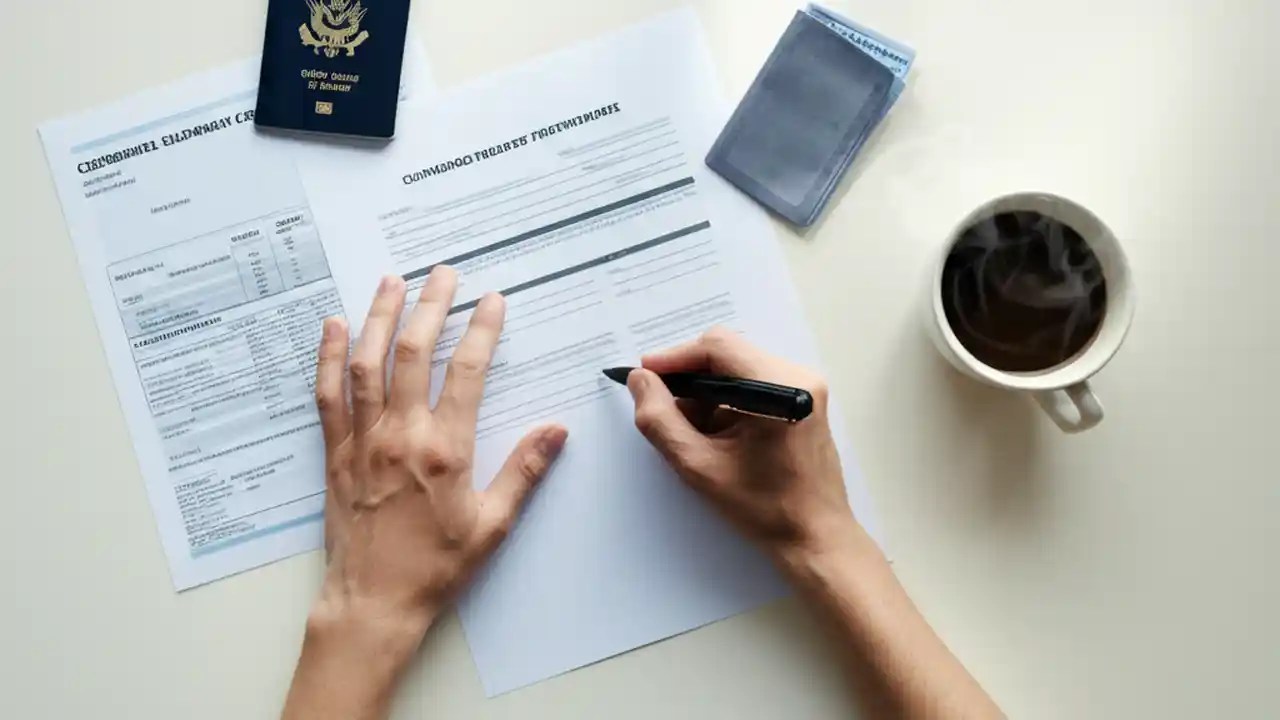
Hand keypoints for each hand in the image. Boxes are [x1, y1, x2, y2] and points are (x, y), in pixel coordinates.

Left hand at [304, 269, 565, 671]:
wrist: (373, 602)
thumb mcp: (493, 524)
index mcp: (444, 450)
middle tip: (443, 273)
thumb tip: (556, 430)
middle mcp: (400, 436)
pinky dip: (328, 356)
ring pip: (367, 363)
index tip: (492, 301)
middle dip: (431, 306)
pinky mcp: (334, 453)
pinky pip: (328, 394)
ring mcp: (362, 441)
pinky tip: (332, 327)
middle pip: (413, 354)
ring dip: (379, 317)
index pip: (466, 373)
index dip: (482, 330)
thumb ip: (525, 471)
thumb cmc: (435, 568)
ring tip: (391, 282)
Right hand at [626, 328, 863, 571]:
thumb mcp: (700, 467)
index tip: (644, 377)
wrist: (816, 537)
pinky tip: (715, 433)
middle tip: (662, 408)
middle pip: (727, 353)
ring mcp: (806, 386)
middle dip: (689, 378)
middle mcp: (798, 376)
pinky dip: (726, 400)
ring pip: (738, 367)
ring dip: (707, 392)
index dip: (674, 357)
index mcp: (780, 387)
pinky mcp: (804, 400)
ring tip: (690, 430)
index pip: (717, 346)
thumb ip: (661, 421)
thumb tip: (640, 380)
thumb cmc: (764, 509)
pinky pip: (754, 383)